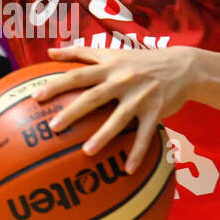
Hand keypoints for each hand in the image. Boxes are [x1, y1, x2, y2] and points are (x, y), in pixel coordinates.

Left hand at [34, 46, 196, 173]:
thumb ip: (80, 52)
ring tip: (86, 152)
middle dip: (73, 111)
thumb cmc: (140, 60)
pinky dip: (137, 152)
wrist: (182, 66)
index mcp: (109, 67)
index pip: (78, 74)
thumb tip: (49, 51)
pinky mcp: (156, 111)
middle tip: (54, 127)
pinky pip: (145, 135)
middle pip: (94, 96)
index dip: (57, 84)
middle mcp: (122, 80)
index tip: (37, 96)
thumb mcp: (111, 52)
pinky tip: (127, 169)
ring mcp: (140, 97)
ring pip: (119, 118)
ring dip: (103, 135)